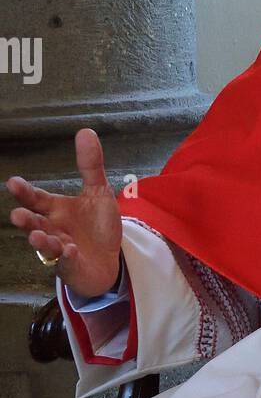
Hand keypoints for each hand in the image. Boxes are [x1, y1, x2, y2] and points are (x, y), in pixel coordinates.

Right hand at [6, 128, 122, 298]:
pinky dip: (67, 257)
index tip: (13, 182)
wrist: (109, 259)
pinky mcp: (71, 266)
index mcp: (55, 210)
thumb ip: (90, 165)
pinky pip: (67, 262)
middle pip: (34, 224)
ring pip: (45, 245)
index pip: (36, 199)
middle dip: (25, 220)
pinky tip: (70, 251)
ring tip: (37, 237)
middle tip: (17, 215)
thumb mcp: (97, 192)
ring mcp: (59, 249)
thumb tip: (85, 130)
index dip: (25, 192)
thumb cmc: (96, 226)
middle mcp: (52, 229)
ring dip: (41, 241)